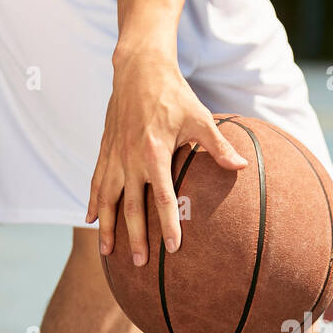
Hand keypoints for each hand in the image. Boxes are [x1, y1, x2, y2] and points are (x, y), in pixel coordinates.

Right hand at [87, 45, 247, 263]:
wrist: (139, 69)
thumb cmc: (174, 94)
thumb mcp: (201, 118)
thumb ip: (218, 146)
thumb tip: (242, 166)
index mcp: (154, 153)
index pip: (162, 198)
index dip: (168, 225)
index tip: (172, 249)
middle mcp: (130, 158)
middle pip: (132, 207)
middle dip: (135, 237)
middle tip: (139, 263)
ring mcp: (115, 155)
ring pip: (107, 198)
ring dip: (107, 227)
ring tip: (107, 252)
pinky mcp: (105, 150)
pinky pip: (96, 181)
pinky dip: (92, 201)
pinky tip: (90, 220)